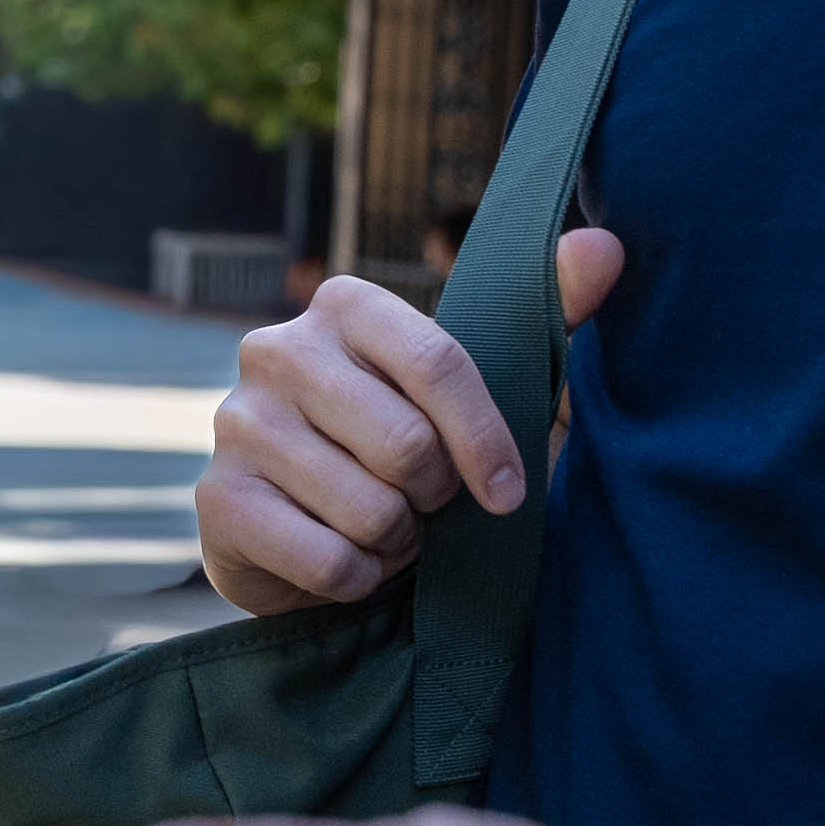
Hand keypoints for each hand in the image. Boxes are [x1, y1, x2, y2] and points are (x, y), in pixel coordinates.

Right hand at [193, 229, 620, 613]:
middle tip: (423, 503)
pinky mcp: (215, 497)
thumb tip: (609, 247)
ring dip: (396, 541)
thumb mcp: (480, 384)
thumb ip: (545, 315)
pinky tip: (345, 558)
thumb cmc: (408, 446)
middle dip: (434, 497)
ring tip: (384, 528)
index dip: (485, 440)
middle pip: (406, 445)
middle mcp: (277, 348)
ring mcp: (236, 422)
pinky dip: (356, 578)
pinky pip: (327, 560)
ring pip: (369, 510)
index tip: (507, 494)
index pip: (438, 362)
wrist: (302, 528)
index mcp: (345, 305)